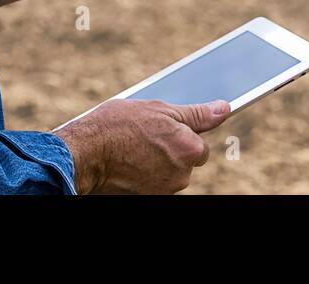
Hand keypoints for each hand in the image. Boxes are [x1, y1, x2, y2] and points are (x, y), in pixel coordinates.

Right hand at [56, 98, 231, 193]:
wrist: (85, 154)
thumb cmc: (117, 126)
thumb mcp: (158, 110)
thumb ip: (194, 113)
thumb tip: (223, 108)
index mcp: (189, 148)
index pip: (199, 144)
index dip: (180, 134)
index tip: (162, 130)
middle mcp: (181, 174)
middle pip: (184, 160)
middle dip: (169, 149)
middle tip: (144, 135)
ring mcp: (164, 189)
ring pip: (167, 172)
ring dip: (155, 161)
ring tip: (131, 148)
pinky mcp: (148, 198)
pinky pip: (152, 183)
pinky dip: (143, 174)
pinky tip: (127, 162)